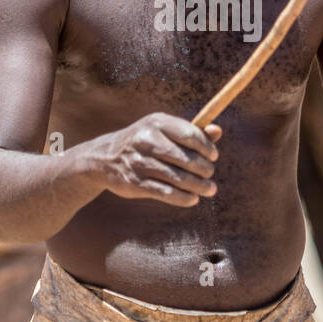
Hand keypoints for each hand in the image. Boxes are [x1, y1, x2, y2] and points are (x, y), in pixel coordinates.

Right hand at [91, 113, 221, 207]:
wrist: (104, 158)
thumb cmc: (144, 142)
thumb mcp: (163, 130)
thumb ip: (192, 131)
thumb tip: (217, 130)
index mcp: (156, 123)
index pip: (189, 135)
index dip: (206, 147)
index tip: (213, 156)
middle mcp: (146, 141)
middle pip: (185, 158)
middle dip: (204, 169)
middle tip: (209, 174)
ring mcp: (139, 163)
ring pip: (178, 178)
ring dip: (198, 186)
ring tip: (209, 189)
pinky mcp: (135, 183)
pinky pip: (166, 192)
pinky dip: (183, 197)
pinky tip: (193, 199)